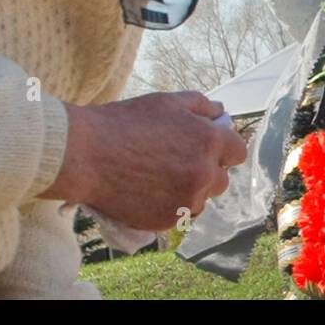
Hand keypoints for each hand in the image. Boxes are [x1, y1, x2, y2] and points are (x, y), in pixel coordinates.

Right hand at [44, 92, 248, 231]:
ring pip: (201, 199)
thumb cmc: (125, 122)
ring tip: (160, 177)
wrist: (86, 155)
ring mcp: (186, 201)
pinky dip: (170, 206)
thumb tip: (220, 114)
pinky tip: (148, 191)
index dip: (223, 148)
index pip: (238, 151)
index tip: (208, 146)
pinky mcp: (167, 221)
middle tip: (178, 161)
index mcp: (208, 142)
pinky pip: (180, 215)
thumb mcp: (167, 102)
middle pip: (222, 179)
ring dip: (189, 191)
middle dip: (207, 170)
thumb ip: (202, 107)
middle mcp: (204, 174)